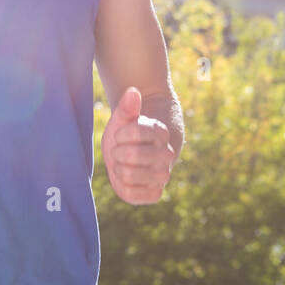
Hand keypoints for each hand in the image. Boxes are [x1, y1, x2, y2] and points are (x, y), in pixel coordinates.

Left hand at [101, 86, 174, 204]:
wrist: (134, 155)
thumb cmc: (126, 134)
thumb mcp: (122, 119)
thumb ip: (126, 107)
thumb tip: (133, 91)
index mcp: (161, 132)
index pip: (135, 131)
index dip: (120, 134)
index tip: (120, 135)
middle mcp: (167, 154)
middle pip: (132, 155)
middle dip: (117, 153)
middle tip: (119, 152)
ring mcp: (163, 175)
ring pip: (129, 175)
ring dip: (118, 169)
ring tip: (122, 165)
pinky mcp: (155, 194)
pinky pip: (130, 194)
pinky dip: (122, 186)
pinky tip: (126, 180)